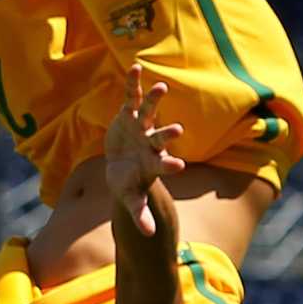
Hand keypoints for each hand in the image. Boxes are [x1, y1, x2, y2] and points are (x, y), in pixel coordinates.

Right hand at [104, 70, 185, 238]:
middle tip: (178, 130)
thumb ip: (139, 213)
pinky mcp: (128, 115)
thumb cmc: (128, 184)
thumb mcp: (131, 199)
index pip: (163, 165)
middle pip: (160, 138)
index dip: (170, 165)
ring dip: (154, 100)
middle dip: (167, 134)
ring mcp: (141, 128)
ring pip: (149, 112)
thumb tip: (148, 235)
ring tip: (161, 86)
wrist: (123, 166)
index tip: (179, 166)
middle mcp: (150, 144)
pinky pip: (130, 97)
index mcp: (152, 164)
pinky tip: (135, 67)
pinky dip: (133, 84)